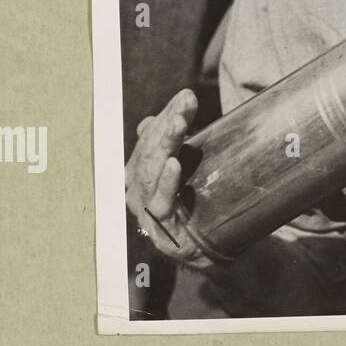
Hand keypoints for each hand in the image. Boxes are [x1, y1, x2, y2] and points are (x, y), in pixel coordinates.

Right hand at [125, 89, 213, 269]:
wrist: (209, 249)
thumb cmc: (194, 204)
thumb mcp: (183, 170)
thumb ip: (171, 146)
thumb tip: (151, 120)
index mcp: (138, 172)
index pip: (149, 137)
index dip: (167, 116)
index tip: (187, 96)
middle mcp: (136, 190)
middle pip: (149, 151)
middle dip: (169, 124)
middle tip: (187, 103)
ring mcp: (145, 210)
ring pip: (152, 172)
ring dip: (166, 145)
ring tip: (181, 123)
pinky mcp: (161, 229)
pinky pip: (161, 203)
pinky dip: (167, 182)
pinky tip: (174, 164)